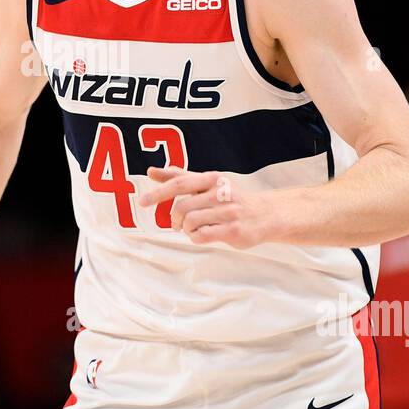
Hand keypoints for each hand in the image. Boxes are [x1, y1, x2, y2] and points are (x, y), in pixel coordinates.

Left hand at [136, 165, 277, 249]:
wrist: (267, 214)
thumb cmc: (232, 198)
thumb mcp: (208, 183)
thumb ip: (180, 176)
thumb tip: (152, 170)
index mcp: (211, 179)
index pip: (179, 183)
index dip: (158, 193)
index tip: (142, 202)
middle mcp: (220, 192)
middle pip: (182, 207)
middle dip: (174, 219)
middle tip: (176, 224)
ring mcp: (227, 212)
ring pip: (190, 222)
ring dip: (186, 229)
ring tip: (193, 229)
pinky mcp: (233, 230)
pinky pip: (202, 236)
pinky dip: (195, 237)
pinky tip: (202, 235)